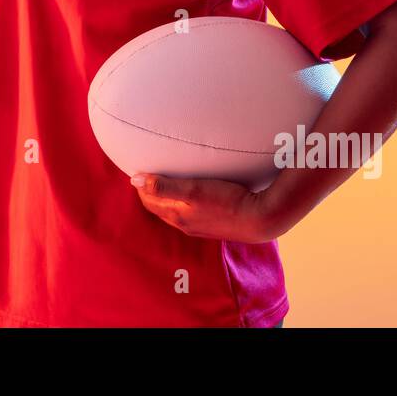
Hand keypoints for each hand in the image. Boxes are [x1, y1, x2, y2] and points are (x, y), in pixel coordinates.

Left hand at [130, 173, 281, 243]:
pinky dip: (185, 202)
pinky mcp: (215, 224)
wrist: (261, 219)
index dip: (142, 185)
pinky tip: (194, 194)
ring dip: (168, 197)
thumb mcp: (192, 190)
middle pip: (160, 207)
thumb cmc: (227, 201)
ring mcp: (200, 227)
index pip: (149, 201)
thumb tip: (135, 180)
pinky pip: (191, 213)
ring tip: (168, 180)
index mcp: (177, 216)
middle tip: (150, 172)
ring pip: (176, 211)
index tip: (140, 168)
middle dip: (152, 192)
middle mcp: (185, 224)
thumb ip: (163, 186)